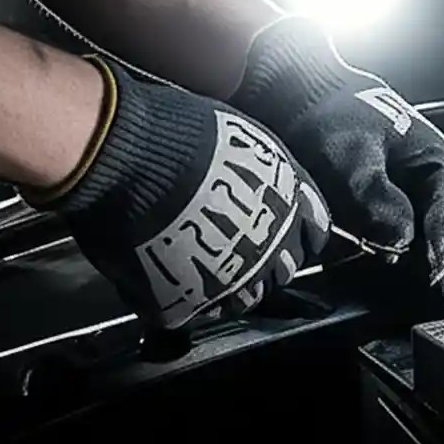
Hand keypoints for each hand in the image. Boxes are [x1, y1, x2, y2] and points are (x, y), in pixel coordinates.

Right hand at [25, 56, 331, 329]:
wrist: (129, 156)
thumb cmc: (181, 132)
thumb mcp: (244, 140)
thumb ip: (262, 174)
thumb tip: (255, 188)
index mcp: (290, 202)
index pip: (314, 232)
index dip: (295, 232)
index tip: (280, 231)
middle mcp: (273, 247)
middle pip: (282, 270)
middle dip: (265, 263)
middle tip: (232, 250)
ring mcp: (232, 280)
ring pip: (243, 298)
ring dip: (227, 286)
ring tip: (197, 268)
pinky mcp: (187, 303)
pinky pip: (193, 311)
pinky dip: (181, 298)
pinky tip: (165, 279)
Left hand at [229, 18, 443, 317]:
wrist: (296, 95)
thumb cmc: (328, 117)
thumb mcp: (352, 159)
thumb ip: (378, 201)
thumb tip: (401, 241)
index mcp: (432, 159)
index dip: (442, 247)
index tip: (435, 277)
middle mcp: (428, 175)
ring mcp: (410, 186)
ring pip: (432, 226)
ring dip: (429, 254)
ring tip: (428, 288)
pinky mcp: (388, 196)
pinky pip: (407, 226)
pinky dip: (405, 247)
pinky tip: (394, 270)